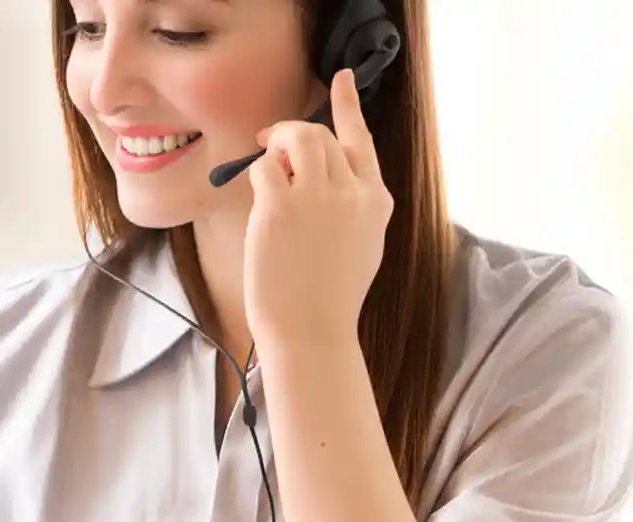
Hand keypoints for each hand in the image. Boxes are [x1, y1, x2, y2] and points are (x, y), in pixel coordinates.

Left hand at [243, 68, 392, 351]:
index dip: (348, 106)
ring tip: (265, 162)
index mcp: (376, 201)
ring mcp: (318, 197)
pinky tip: (258, 196)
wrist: (312, 332)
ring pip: (296, 138)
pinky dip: (257, 172)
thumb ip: (348, 204)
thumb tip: (314, 175)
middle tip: (270, 146)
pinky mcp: (281, 207)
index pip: (361, 140)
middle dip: (293, 134)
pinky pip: (264, 166)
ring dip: (274, 142)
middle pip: (321, 135)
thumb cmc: (327, 297)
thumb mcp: (358, 244)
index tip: (343, 79)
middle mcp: (352, 192)